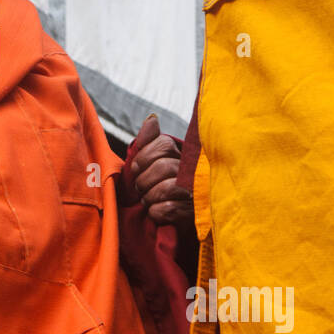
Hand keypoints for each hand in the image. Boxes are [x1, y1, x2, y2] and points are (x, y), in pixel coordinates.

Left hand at [129, 114, 193, 229]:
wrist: (181, 215)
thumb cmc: (162, 186)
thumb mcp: (154, 162)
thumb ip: (150, 141)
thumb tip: (152, 119)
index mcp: (183, 154)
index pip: (163, 144)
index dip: (144, 157)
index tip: (136, 168)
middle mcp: (193, 169)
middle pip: (163, 166)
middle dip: (144, 180)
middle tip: (141, 187)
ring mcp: (196, 190)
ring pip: (166, 188)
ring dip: (149, 197)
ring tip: (149, 200)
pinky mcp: (194, 211)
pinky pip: (167, 209)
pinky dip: (156, 212)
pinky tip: (157, 210)